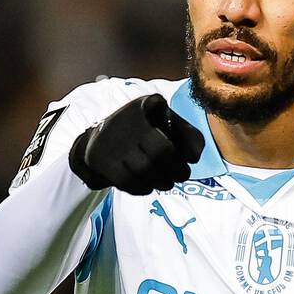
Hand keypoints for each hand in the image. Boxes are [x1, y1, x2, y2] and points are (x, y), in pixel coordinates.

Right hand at [68, 93, 204, 195]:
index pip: (173, 133)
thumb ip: (188, 134)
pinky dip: (141, 188)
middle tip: (180, 176)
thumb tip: (193, 157)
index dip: (186, 153)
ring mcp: (111, 141)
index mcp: (147, 106)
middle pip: (159, 154)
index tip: (190, 162)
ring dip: (160, 182)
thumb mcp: (167, 121)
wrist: (102, 138)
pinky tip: (148, 185)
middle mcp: (126, 120)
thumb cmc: (144, 129)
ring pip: (143, 170)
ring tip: (166, 182)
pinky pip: (126, 181)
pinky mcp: (100, 159)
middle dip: (176, 170)